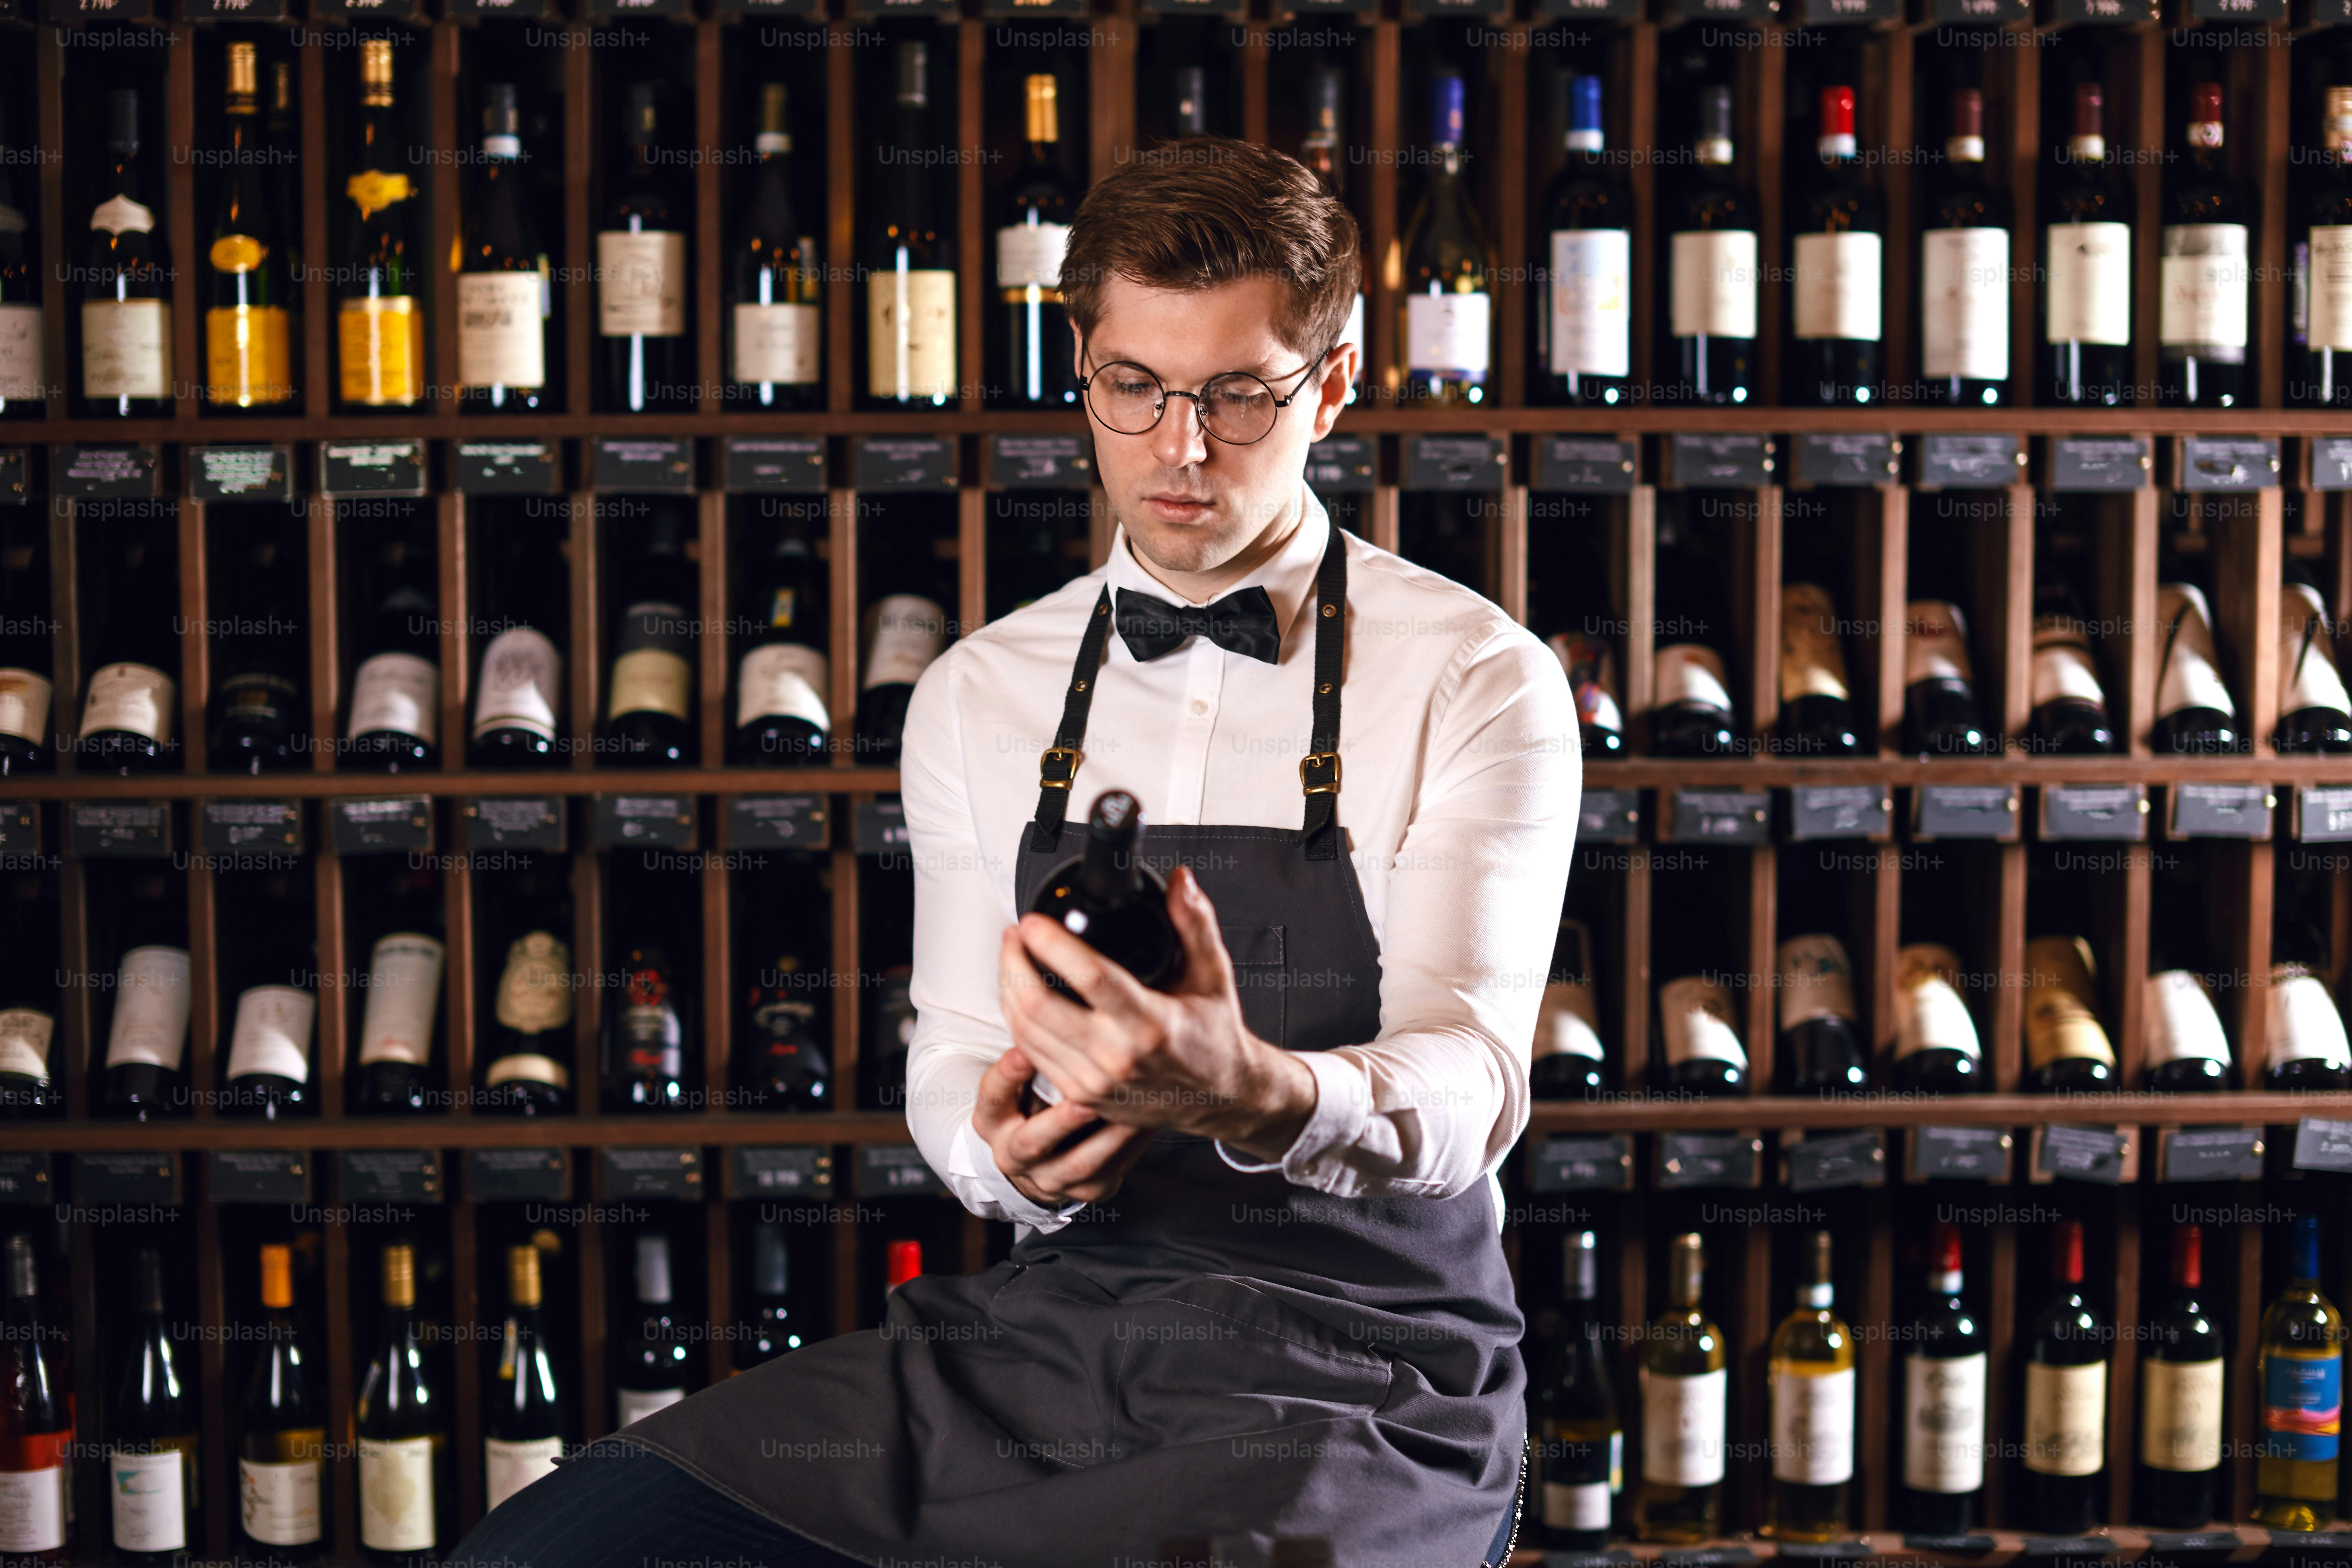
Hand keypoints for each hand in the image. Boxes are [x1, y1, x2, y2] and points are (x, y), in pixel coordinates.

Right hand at [973, 1044, 1155, 1207]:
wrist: (1048, 1157)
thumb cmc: (1039, 1098)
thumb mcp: (1023, 1078)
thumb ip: (1034, 1047)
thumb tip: (1053, 998)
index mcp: (993, 1119)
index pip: (993, 1096)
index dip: (1008, 1075)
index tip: (1024, 1051)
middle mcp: (1013, 1153)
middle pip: (1030, 1141)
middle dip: (1059, 1122)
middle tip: (1084, 1101)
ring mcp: (1048, 1178)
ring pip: (1076, 1164)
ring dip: (1106, 1138)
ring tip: (1132, 1113)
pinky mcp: (1084, 1191)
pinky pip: (1109, 1172)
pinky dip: (1129, 1148)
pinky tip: (1148, 1123)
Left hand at [998, 863, 1316, 1157]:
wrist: (1220, 1097)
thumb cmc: (1214, 1035)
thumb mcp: (1213, 974)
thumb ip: (1195, 923)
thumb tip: (1178, 880)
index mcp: (1152, 1023)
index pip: (1089, 977)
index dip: (1052, 944)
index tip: (1032, 921)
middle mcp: (1118, 1057)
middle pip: (1039, 1007)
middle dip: (1014, 963)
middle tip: (1015, 934)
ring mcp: (1095, 1082)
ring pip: (1026, 1032)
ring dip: (1009, 990)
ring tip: (1012, 958)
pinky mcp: (1082, 1097)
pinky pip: (1032, 1055)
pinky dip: (1018, 1023)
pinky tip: (1020, 997)